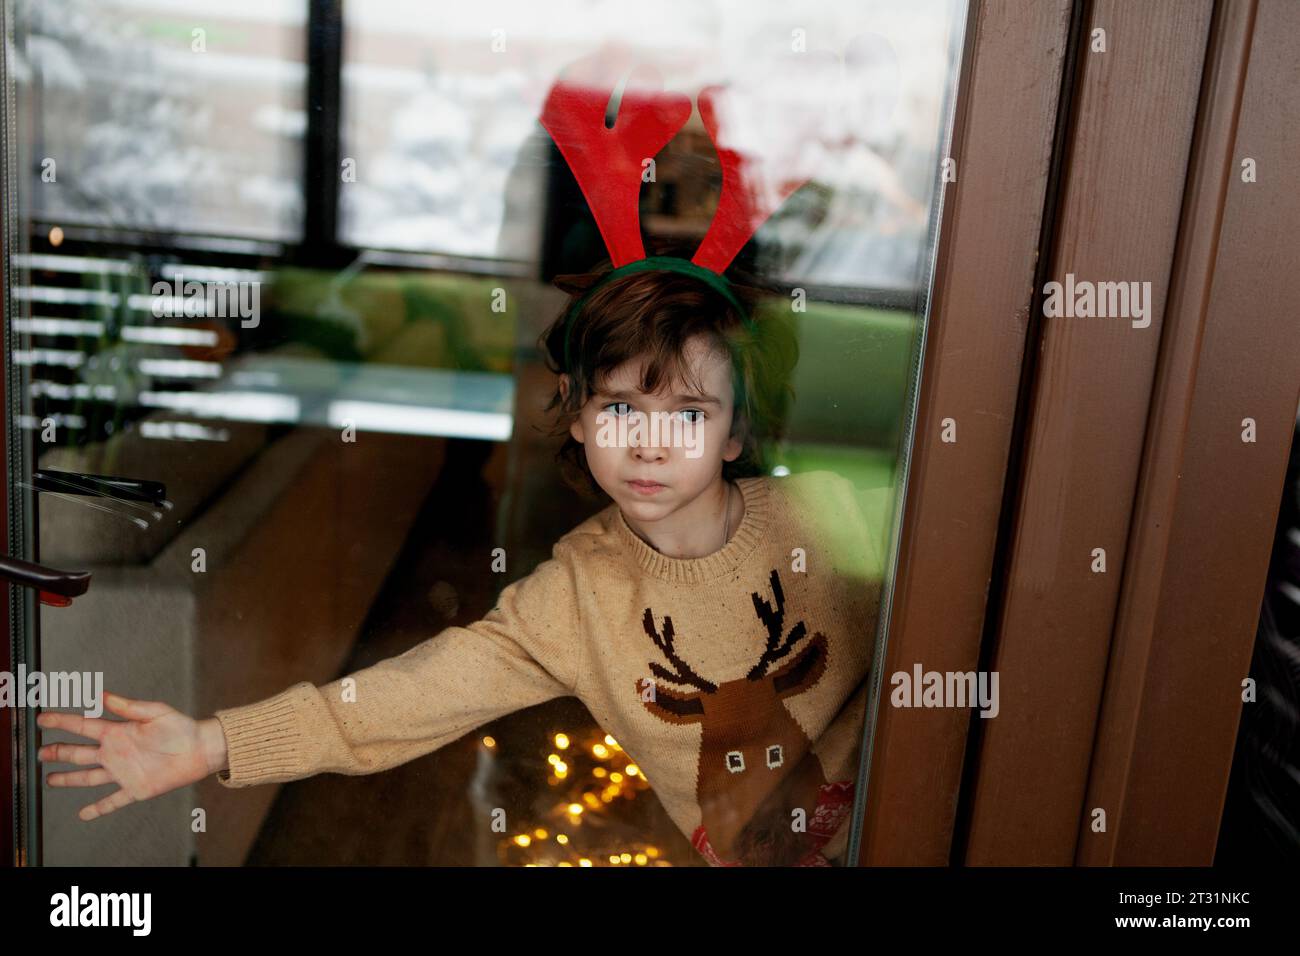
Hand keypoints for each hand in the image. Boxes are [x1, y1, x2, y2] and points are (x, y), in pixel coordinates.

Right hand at [37, 692, 226, 820]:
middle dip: (57, 752)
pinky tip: (84, 814)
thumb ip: (127, 706)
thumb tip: (101, 694)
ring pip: (88, 778)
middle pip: (78, 753)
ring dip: (68, 779)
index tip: (42, 719)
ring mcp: (123, 772)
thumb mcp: (154, 712)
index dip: (61, 721)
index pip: (83, 726)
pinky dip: (98, 809)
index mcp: (117, 732)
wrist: (200, 750)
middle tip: (38, 752)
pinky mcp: (134, 789)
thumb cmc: (181, 728)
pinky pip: (112, 801)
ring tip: (49, 779)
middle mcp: (116, 752)